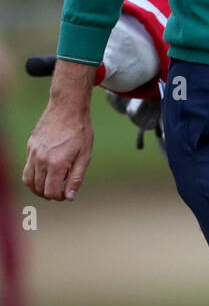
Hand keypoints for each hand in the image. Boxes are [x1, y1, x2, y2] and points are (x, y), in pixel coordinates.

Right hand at [22, 60, 95, 200]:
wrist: (68, 108)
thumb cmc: (80, 131)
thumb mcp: (85, 156)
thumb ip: (76, 178)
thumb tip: (69, 197)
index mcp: (57, 163)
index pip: (51, 192)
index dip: (59, 197)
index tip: (66, 194)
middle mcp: (42, 159)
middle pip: (39, 188)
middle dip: (49, 194)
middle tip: (59, 191)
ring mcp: (33, 152)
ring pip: (28, 180)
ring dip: (38, 188)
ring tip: (49, 187)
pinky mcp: (30, 146)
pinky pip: (27, 167)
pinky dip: (33, 175)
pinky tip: (44, 173)